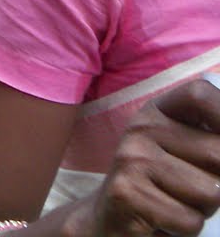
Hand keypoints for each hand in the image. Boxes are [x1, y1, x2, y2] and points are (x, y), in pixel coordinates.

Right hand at [87, 79, 219, 236]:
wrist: (110, 218)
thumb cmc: (163, 187)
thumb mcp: (186, 153)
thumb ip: (210, 142)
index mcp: (158, 111)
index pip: (199, 95)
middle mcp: (141, 127)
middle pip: (218, 154)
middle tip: (194, 189)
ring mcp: (132, 158)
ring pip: (210, 193)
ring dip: (204, 209)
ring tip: (178, 204)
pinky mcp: (127, 193)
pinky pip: (190, 219)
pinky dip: (186, 229)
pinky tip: (164, 220)